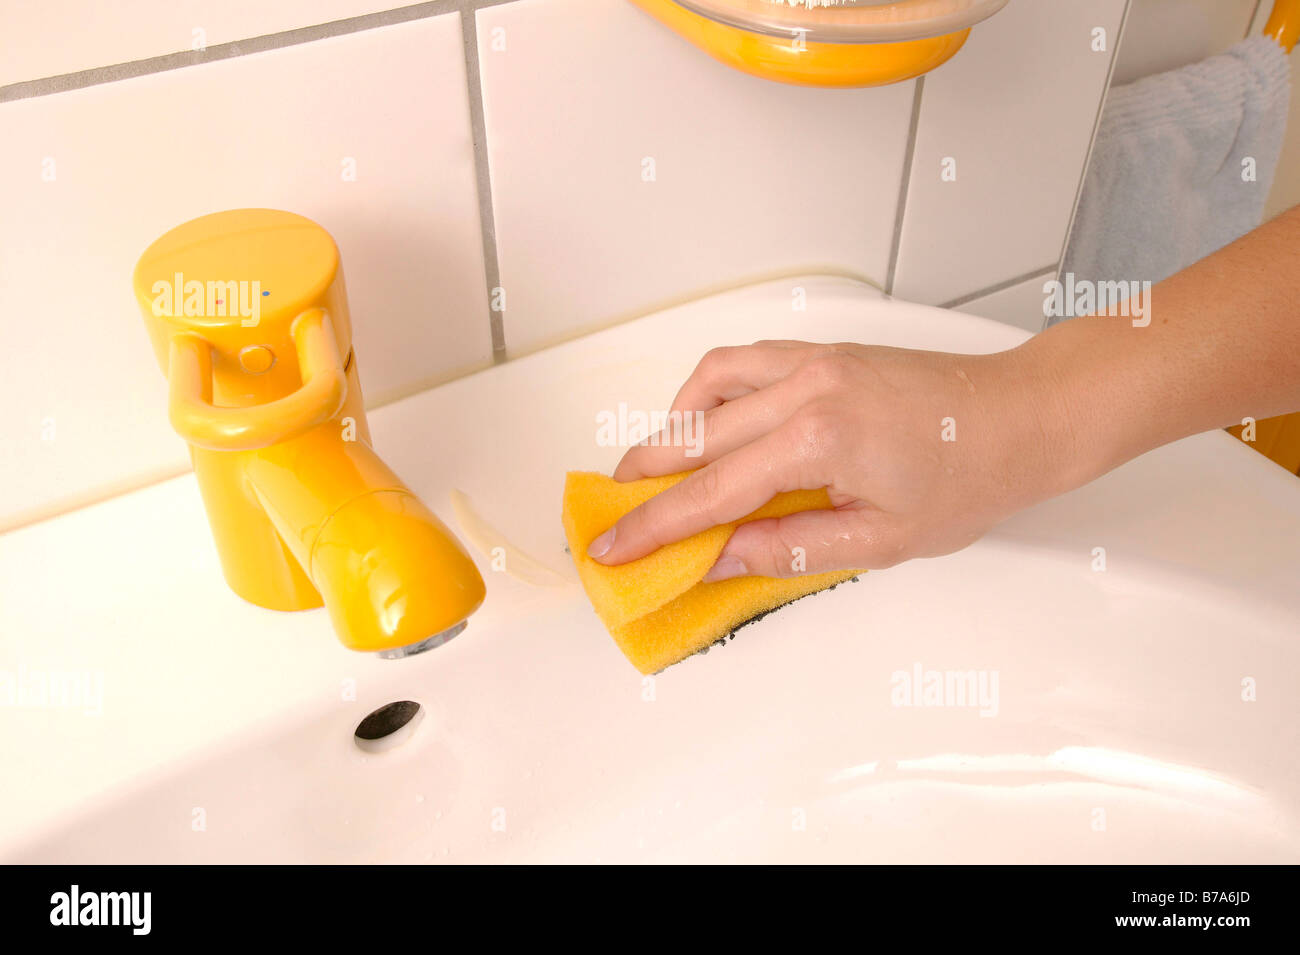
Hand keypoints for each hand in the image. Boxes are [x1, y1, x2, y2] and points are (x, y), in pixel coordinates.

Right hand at [587, 340, 1072, 578]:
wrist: (1021, 417)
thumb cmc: (969, 478)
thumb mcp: (879, 540)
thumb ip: (788, 547)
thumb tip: (719, 557)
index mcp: (821, 438)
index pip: (712, 491)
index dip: (654, 525)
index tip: (610, 548)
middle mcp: (806, 386)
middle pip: (695, 436)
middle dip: (644, 480)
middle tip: (612, 515)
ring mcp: (811, 359)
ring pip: (708, 385)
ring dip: (671, 429)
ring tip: (655, 472)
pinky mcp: (821, 349)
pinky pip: (742, 362)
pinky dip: (709, 393)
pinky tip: (707, 425)